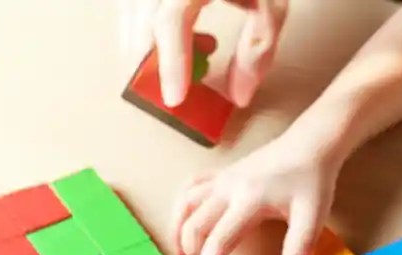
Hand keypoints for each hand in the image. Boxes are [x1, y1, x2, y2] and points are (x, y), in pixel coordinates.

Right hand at [144, 0, 286, 106]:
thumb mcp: (270, 5)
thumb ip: (257, 50)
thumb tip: (238, 95)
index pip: (170, 20)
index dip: (171, 62)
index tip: (176, 98)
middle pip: (141, 19)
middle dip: (155, 59)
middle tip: (179, 83)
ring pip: (131, 13)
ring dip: (152, 42)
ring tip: (197, 48)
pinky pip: (134, 7)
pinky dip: (153, 25)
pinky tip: (190, 29)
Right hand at [172, 129, 338, 254]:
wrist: (311, 144)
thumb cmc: (312, 179)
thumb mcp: (313, 214)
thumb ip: (301, 244)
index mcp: (249, 201)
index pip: (220, 238)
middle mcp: (229, 188)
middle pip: (195, 222)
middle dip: (191, 249)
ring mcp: (223, 178)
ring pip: (186, 202)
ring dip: (178, 227)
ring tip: (181, 251)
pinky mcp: (224, 172)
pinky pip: (192, 185)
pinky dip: (183, 203)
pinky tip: (185, 218)